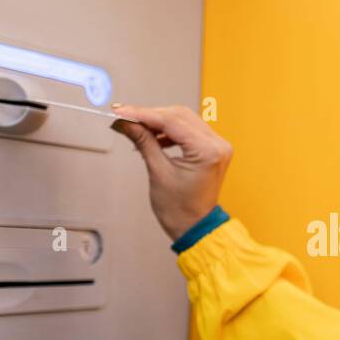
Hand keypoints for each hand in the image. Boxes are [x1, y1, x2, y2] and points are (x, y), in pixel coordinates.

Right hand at [110, 105, 232, 239]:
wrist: (194, 228)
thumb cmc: (179, 209)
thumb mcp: (158, 172)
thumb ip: (143, 141)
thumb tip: (126, 122)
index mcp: (208, 151)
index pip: (172, 121)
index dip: (143, 114)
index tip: (121, 111)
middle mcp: (218, 144)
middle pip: (179, 115)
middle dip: (150, 115)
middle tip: (124, 117)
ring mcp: (218, 146)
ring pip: (184, 119)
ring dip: (159, 121)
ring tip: (136, 129)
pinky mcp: (213, 149)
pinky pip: (189, 130)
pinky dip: (170, 130)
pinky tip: (153, 137)